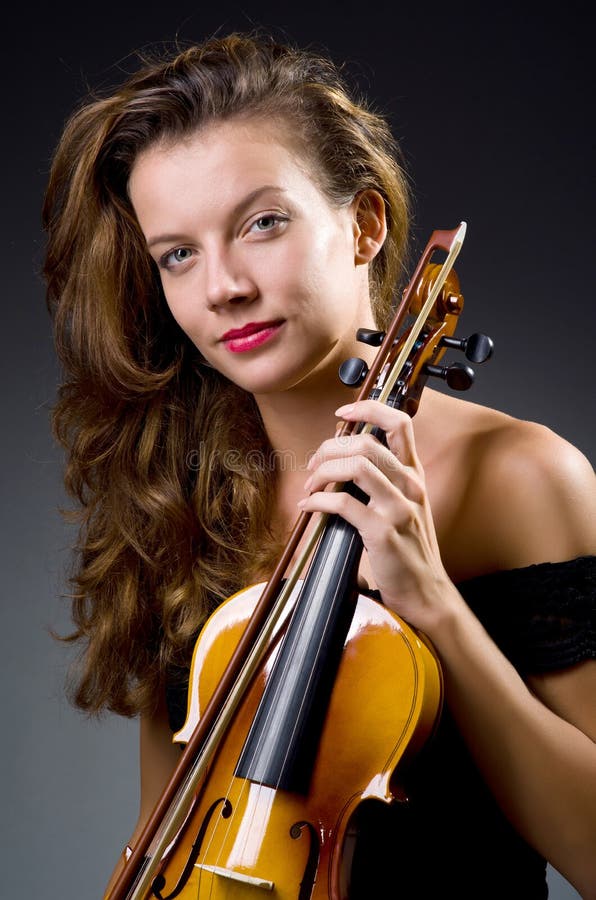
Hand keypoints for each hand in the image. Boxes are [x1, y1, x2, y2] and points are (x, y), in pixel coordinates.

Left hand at [298, 399, 456, 633]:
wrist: (425, 591)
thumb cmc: (408, 549)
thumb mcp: (404, 506)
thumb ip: (382, 481)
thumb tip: (343, 460)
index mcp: (414, 474)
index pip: (400, 423)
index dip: (369, 408)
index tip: (342, 413)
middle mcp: (410, 485)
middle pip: (366, 442)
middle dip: (329, 448)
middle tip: (313, 465)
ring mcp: (399, 507)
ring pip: (356, 466)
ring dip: (323, 471)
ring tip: (310, 485)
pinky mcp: (383, 531)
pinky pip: (343, 504)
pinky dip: (318, 502)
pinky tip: (308, 508)